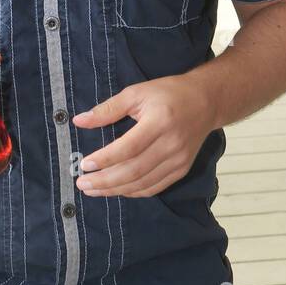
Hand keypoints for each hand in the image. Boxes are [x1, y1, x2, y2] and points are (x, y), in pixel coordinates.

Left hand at [71, 74, 216, 197]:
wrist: (206, 101)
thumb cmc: (169, 93)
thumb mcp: (136, 93)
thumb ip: (108, 109)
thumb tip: (79, 121)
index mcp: (159, 122)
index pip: (128, 148)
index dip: (105, 159)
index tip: (84, 165)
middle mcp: (171, 144)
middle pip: (134, 170)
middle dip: (105, 181)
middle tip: (82, 183)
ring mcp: (178, 159)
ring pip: (143, 183)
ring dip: (115, 190)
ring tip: (93, 190)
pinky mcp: (182, 169)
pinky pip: (154, 187)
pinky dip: (133, 191)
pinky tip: (117, 189)